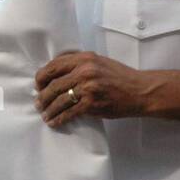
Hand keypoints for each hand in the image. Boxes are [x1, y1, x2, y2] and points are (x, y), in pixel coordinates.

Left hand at [33, 50, 153, 126]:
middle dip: (42, 96)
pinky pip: (69, 112)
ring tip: (45, 115)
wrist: (140, 90)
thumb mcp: (99, 61)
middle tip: (39, 103)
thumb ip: (79, 63)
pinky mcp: (92, 103)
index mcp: (84, 58)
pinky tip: (55, 122)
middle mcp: (84, 70)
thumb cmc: (120, 76)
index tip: (38, 86)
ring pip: (59, 100)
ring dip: (49, 110)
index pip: (53, 66)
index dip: (42, 78)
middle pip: (53, 84)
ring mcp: (88, 87)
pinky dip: (59, 118)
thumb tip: (55, 72)